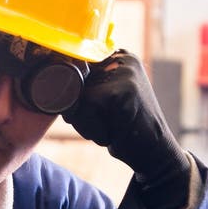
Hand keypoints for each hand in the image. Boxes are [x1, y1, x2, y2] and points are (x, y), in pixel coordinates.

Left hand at [63, 50, 190, 208]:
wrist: (154, 152)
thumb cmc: (121, 128)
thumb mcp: (99, 101)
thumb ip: (79, 87)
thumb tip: (53, 84)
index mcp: (115, 56)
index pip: (71, 69)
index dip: (75, 98)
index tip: (97, 113)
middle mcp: (120, 57)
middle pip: (71, 82)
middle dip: (79, 111)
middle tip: (106, 123)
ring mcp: (124, 70)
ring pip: (76, 96)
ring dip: (84, 122)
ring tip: (110, 126)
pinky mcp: (124, 89)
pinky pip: (86, 108)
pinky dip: (92, 128)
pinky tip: (112, 132)